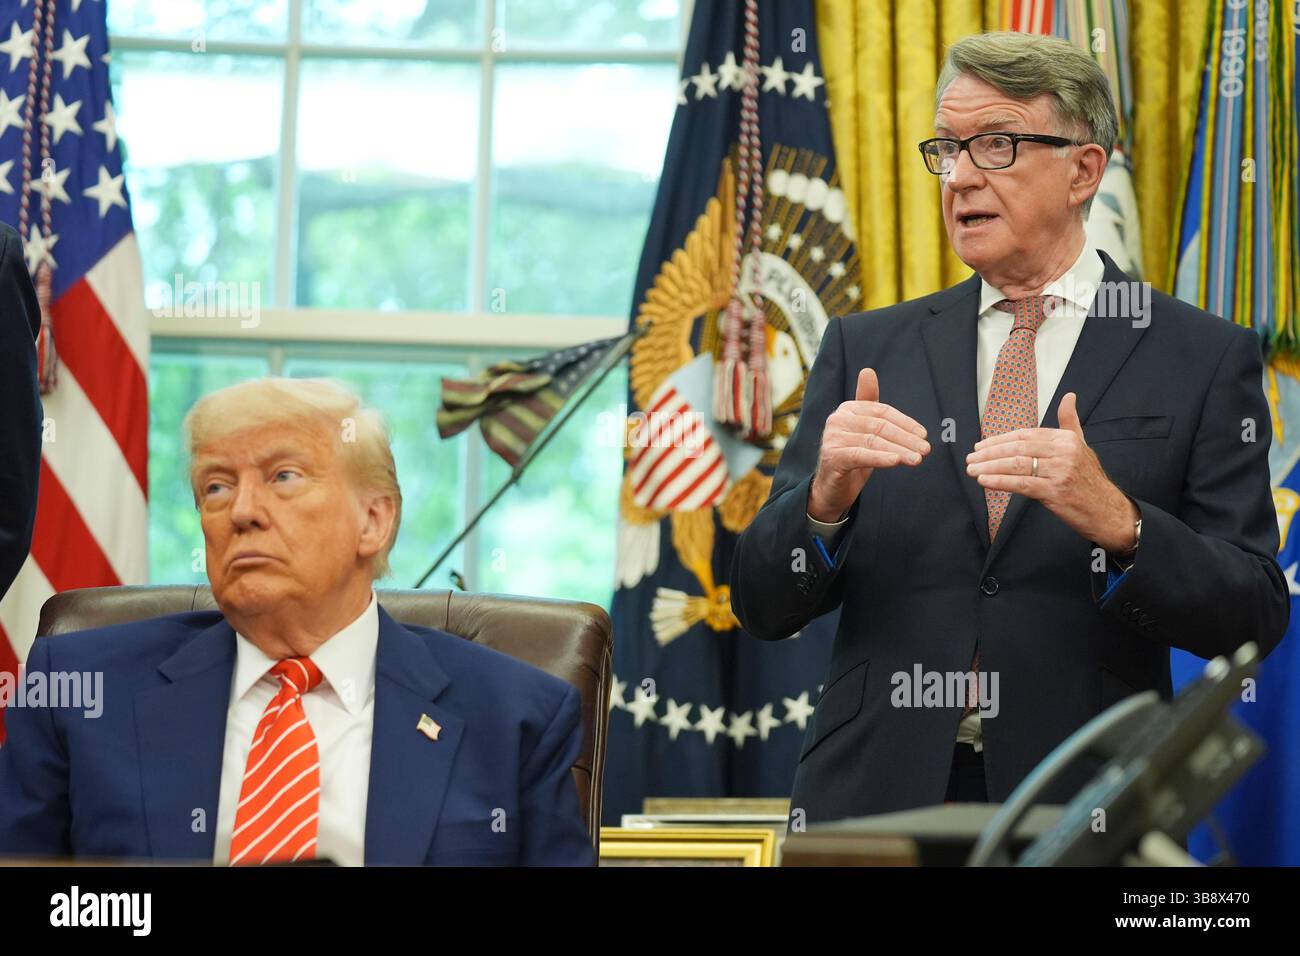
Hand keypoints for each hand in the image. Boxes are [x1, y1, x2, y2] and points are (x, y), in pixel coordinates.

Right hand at [808, 368, 930, 521]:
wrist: (831, 488)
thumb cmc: (852, 457)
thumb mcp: (864, 430)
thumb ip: (868, 403)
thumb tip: (867, 370)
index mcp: (848, 409)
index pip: (882, 412)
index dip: (905, 423)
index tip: (924, 434)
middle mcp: (837, 419)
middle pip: (879, 426)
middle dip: (906, 438)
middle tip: (925, 449)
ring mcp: (833, 438)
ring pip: (873, 441)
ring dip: (899, 450)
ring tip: (917, 459)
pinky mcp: (832, 456)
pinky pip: (861, 455)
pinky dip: (880, 458)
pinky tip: (896, 461)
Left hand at [964, 392, 1138, 551]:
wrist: (1108, 511)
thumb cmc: (1090, 480)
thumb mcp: (1082, 446)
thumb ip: (1069, 422)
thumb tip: (1069, 397)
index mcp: (1066, 438)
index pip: (1025, 435)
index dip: (1000, 440)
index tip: (981, 446)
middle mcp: (1064, 451)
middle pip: (1018, 448)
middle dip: (990, 453)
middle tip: (971, 458)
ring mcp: (1060, 471)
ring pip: (1017, 465)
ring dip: (989, 467)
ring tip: (972, 470)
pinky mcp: (1055, 491)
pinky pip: (1021, 484)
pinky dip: (1000, 481)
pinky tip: (984, 481)